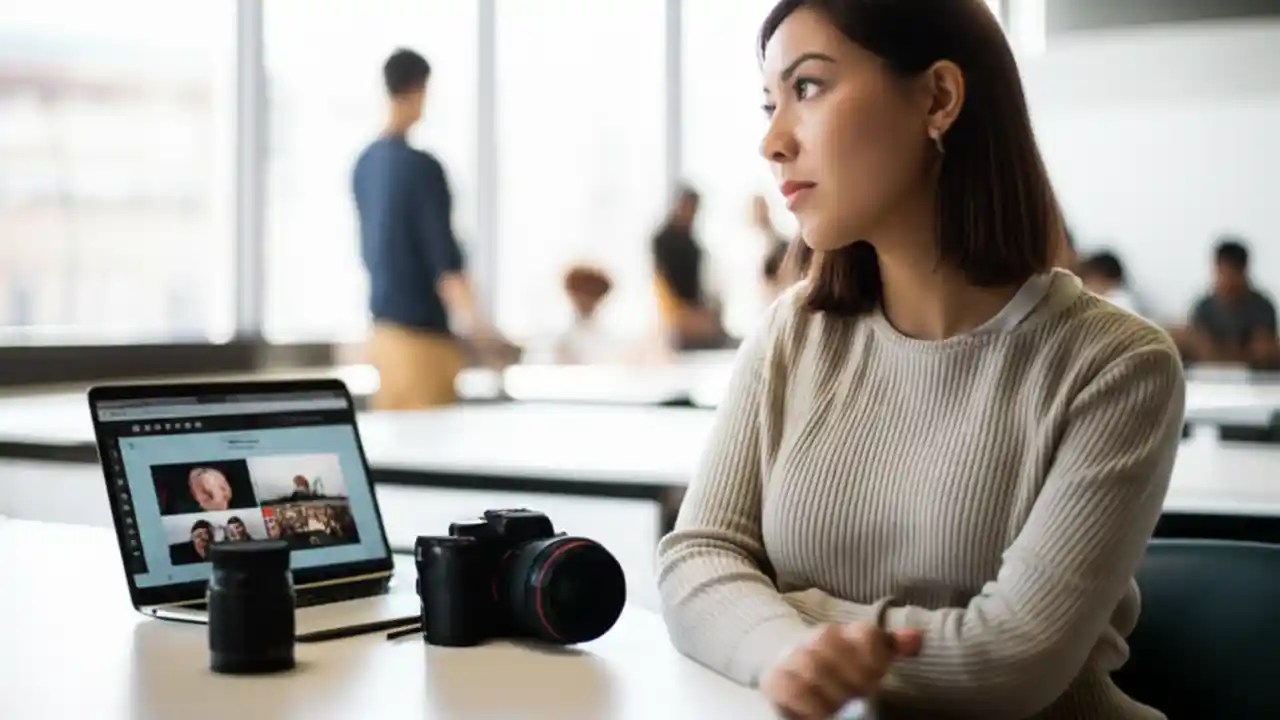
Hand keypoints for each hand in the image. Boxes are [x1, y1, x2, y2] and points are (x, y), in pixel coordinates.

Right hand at [761, 623, 922, 719]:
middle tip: (859, 698)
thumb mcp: (867, 657)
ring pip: (813, 666)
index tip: (876, 678)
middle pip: (836, 647)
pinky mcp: (775, 679)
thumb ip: (890, 646)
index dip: (876, 659)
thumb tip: (917, 639)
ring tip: (839, 708)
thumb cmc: (839, 670)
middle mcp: (818, 639)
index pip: (867, 635)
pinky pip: (792, 688)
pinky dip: (810, 704)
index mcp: (846, 633)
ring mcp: (794, 657)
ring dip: (832, 693)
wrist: (791, 670)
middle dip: (854, 680)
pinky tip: (821, 714)